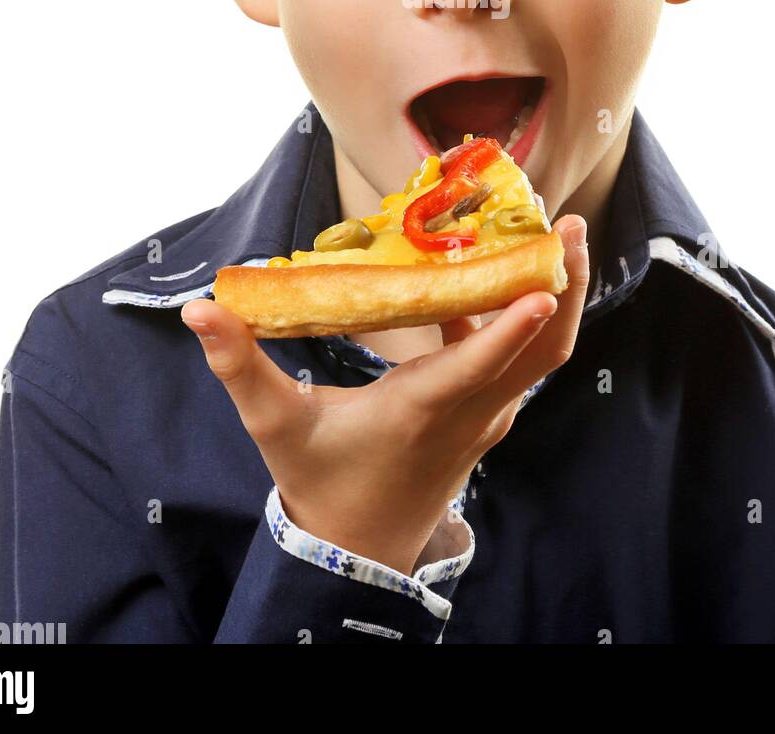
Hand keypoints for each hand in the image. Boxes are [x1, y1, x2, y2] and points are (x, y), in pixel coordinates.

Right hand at [180, 215, 589, 575]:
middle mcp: (470, 414)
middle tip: (576, 228)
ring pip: (542, 356)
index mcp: (421, 412)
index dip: (509, 330)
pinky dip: (523, 317)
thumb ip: (238, 365)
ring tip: (562, 235)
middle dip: (566, 288)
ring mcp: (487, 416)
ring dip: (558, 296)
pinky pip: (520, 360)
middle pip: (542, 352)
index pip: (476, 370)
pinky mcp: (487, 414)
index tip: (542, 287)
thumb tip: (199, 309)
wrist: (357, 548)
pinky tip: (498, 273)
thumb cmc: (318, 481)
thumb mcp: (273, 424)